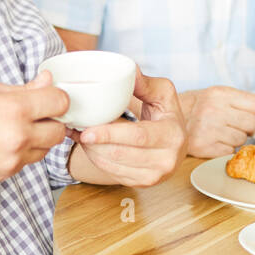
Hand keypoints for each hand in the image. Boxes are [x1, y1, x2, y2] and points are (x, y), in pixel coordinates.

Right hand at [0, 72, 70, 185]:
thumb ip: (21, 88)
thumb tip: (47, 81)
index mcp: (14, 108)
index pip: (60, 102)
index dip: (55, 98)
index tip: (46, 98)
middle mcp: (18, 136)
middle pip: (59, 131)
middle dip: (50, 121)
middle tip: (33, 115)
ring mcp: (11, 159)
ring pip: (44, 150)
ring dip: (37, 140)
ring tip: (12, 130)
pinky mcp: (4, 175)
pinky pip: (25, 163)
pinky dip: (20, 153)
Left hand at [72, 70, 186, 185]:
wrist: (177, 143)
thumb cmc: (167, 114)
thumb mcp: (162, 92)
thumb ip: (144, 82)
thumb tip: (129, 70)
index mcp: (173, 135)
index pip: (137, 137)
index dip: (109, 134)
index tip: (86, 130)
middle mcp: (166, 160)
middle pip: (121, 154)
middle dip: (94, 143)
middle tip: (76, 129)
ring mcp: (154, 176)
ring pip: (113, 166)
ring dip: (92, 151)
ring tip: (80, 135)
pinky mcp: (142, 184)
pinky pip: (113, 174)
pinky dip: (97, 160)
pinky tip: (90, 146)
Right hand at [178, 86, 254, 157]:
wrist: (172, 118)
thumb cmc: (199, 106)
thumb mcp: (218, 94)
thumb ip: (241, 101)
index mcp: (219, 94)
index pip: (254, 103)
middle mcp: (213, 110)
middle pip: (250, 123)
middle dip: (249, 127)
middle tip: (239, 125)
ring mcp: (208, 129)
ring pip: (241, 139)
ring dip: (237, 138)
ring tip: (224, 132)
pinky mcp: (204, 146)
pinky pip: (230, 151)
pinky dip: (227, 148)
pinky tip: (216, 140)